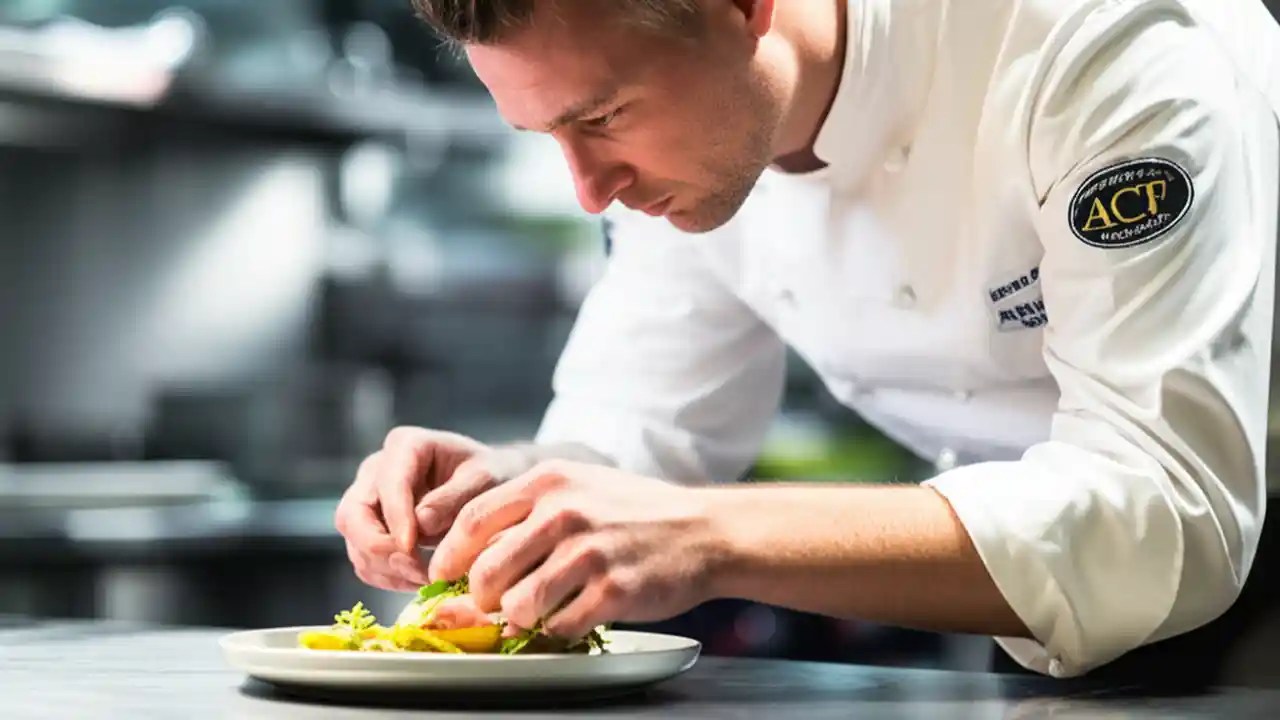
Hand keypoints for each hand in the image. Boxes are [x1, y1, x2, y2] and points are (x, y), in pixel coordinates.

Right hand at [335, 427, 494, 590]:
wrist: (490, 487)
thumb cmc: (489, 477)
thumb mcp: (484, 480)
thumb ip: (454, 498)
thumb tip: (421, 523)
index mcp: (406, 445)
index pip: (388, 482)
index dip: (395, 517)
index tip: (411, 547)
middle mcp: (377, 470)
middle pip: (352, 514)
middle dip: (380, 548)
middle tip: (417, 570)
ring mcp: (368, 500)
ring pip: (354, 541)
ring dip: (386, 568)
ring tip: (427, 579)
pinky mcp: (369, 529)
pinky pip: (364, 560)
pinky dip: (387, 577)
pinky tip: (419, 580)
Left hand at [428, 460, 724, 638]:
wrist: (703, 530)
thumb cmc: (634, 511)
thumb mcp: (579, 487)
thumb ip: (527, 511)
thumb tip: (470, 553)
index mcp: (550, 482)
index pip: (473, 520)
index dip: (449, 555)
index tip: (444, 575)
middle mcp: (565, 513)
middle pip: (487, 571)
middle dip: (480, 598)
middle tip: (492, 603)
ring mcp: (589, 553)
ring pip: (518, 605)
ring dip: (518, 618)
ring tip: (535, 611)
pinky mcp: (613, 591)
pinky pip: (559, 627)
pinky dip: (557, 630)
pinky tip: (572, 615)